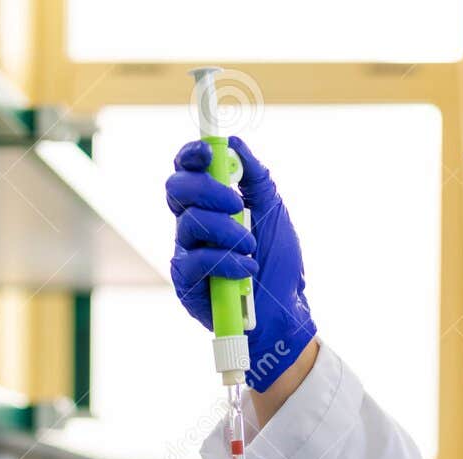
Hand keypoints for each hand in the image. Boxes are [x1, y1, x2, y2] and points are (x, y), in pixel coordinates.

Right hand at [167, 137, 316, 391]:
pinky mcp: (186, 282)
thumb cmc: (278, 263)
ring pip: (190, 223)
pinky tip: (247, 268)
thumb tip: (235, 143)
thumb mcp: (275, 212)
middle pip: (177, 189)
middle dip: (208, 189)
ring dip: (228, 231)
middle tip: (237, 204)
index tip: (207, 151)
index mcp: (210, 203)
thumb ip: (256, 177)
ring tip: (252, 247)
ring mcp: (187, 252)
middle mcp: (193, 224)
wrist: (285, 311)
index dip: (191, 155)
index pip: (187, 170)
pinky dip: (226, 260)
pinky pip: (195, 260)